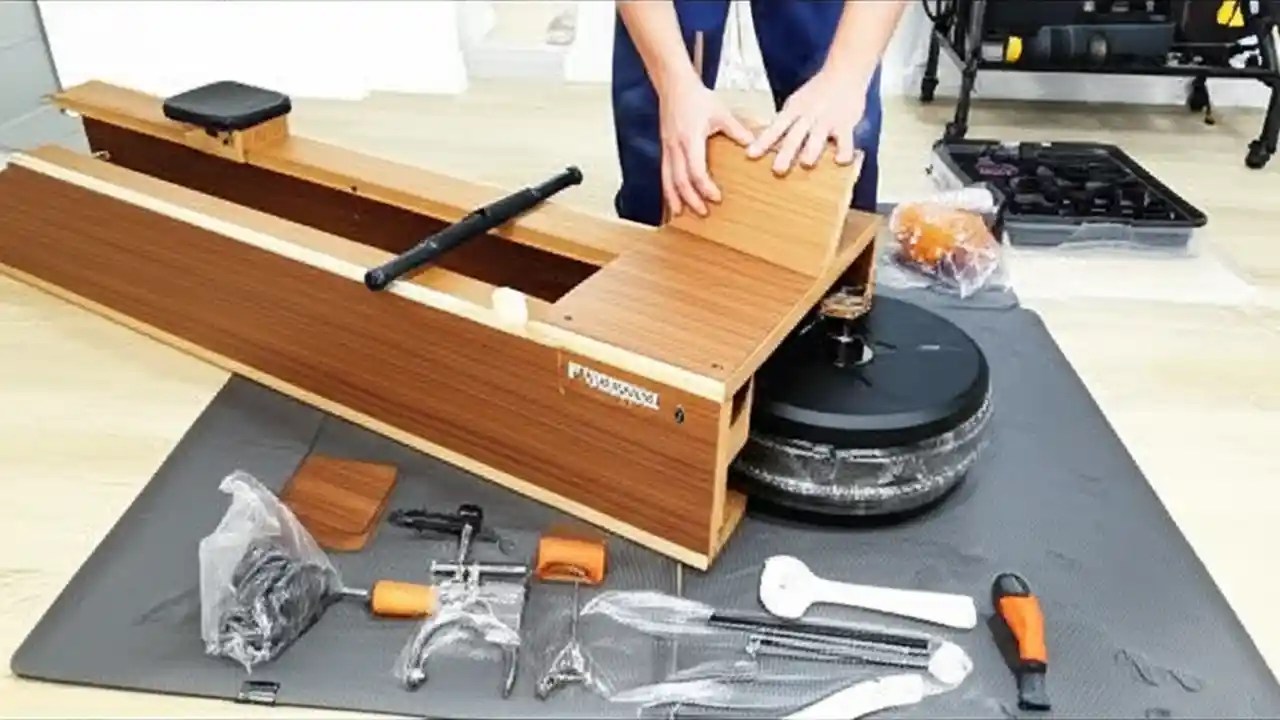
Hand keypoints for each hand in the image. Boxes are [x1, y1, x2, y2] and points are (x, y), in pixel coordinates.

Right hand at [659, 77, 754, 216]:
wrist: (674, 86)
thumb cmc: (697, 98)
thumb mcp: (721, 112)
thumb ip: (736, 130)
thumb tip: (753, 145)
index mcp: (690, 139)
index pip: (695, 170)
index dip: (705, 187)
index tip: (716, 198)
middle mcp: (676, 147)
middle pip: (680, 180)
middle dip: (691, 198)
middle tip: (703, 213)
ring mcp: (667, 148)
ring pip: (668, 179)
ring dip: (675, 197)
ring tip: (681, 213)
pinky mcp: (664, 148)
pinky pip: (664, 173)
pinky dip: (667, 188)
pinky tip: (672, 198)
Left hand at [747, 68, 866, 174]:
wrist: (844, 72)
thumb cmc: (818, 91)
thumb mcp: (797, 102)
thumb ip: (786, 120)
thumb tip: (768, 140)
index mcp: (794, 111)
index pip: (776, 128)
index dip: (763, 141)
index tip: (751, 155)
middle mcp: (808, 116)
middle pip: (795, 136)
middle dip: (786, 153)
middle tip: (778, 170)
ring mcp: (827, 120)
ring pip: (818, 137)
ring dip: (812, 150)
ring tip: (806, 163)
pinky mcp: (845, 124)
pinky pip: (846, 140)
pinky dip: (844, 150)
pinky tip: (840, 161)